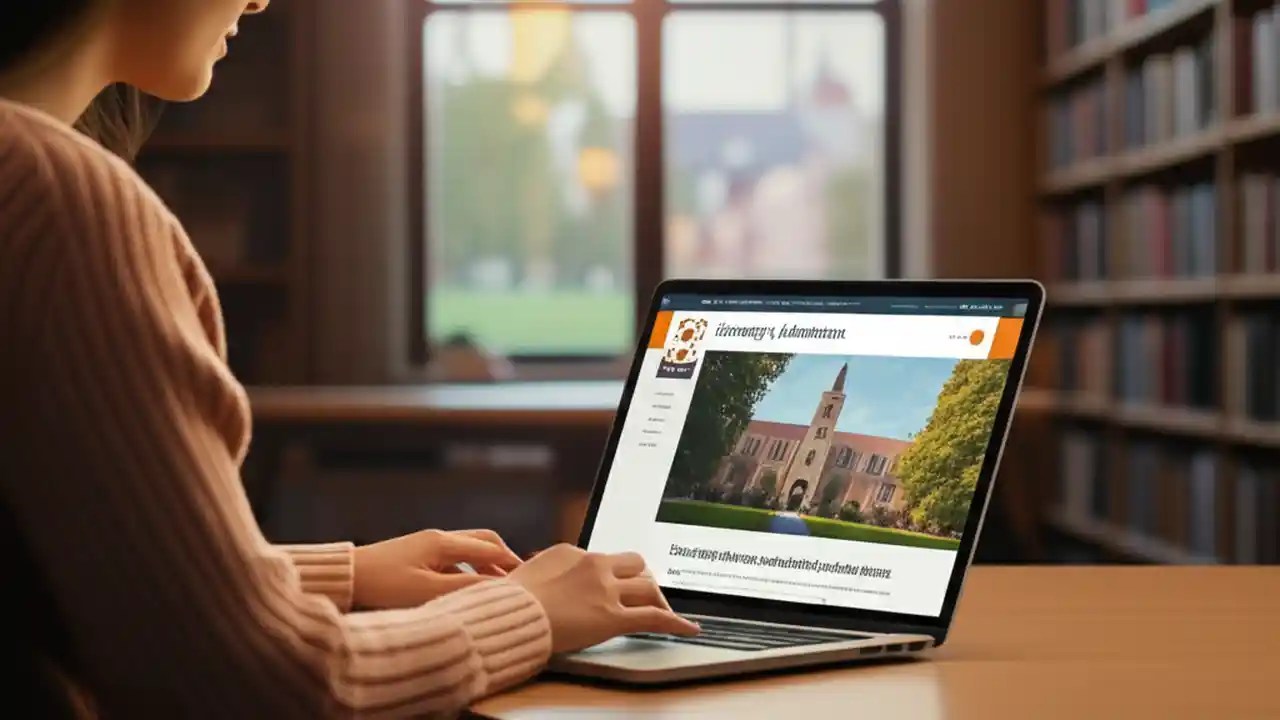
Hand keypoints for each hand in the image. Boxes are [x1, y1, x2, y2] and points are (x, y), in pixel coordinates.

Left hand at [352, 529, 521, 608]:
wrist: (346, 577)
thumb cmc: (383, 585)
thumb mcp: (426, 592)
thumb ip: (464, 589)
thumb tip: (497, 589)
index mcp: (444, 543)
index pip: (490, 549)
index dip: (512, 563)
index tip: (531, 578)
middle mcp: (439, 538)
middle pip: (482, 541)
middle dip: (503, 558)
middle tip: (519, 577)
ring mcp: (426, 545)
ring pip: (467, 551)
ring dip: (485, 566)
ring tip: (497, 587)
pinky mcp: (416, 555)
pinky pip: (452, 559)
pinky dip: (466, 571)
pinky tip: (465, 589)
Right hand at [508, 544, 698, 652]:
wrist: (510, 616)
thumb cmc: (509, 600)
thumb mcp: (524, 574)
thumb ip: (540, 572)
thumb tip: (534, 574)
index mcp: (573, 553)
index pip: (604, 559)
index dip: (612, 575)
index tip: (613, 585)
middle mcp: (595, 566)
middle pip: (634, 564)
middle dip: (641, 579)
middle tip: (644, 594)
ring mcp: (606, 591)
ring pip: (647, 587)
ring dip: (656, 600)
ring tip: (662, 611)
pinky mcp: (613, 617)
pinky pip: (654, 618)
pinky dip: (676, 623)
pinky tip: (688, 628)